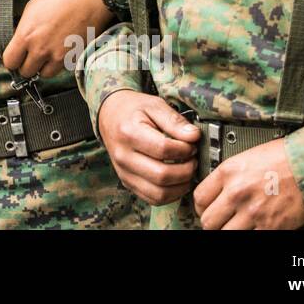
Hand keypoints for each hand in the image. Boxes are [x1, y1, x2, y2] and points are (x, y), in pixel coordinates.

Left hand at [3, 0, 113, 78]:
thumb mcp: (33, 8)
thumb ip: (24, 29)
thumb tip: (19, 43)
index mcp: (26, 35)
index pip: (10, 62)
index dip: (12, 60)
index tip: (16, 56)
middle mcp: (41, 49)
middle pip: (26, 72)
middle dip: (27, 64)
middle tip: (32, 55)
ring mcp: (58, 56)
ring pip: (44, 74)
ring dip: (44, 66)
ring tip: (48, 52)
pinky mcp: (74, 59)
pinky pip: (62, 69)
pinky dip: (60, 63)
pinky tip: (62, 48)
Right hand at [97, 90, 199, 204]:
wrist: (109, 116)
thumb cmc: (134, 109)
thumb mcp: (154, 105)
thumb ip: (174, 120)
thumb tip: (194, 136)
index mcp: (129, 133)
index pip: (164, 150)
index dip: (185, 149)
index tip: (192, 143)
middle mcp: (123, 157)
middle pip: (162, 176)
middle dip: (186, 170)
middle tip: (193, 159)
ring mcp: (124, 173)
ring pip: (159, 193)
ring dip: (181, 186)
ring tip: (187, 170)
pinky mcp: (127, 182)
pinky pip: (153, 199)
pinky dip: (171, 194)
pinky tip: (178, 180)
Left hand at [193, 137, 303, 229]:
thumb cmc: (282, 158)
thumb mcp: (245, 158)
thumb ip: (227, 176)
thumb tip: (216, 192)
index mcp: (228, 173)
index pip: (199, 198)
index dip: (200, 207)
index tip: (205, 209)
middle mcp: (237, 193)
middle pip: (208, 220)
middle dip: (211, 223)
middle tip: (218, 222)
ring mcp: (253, 212)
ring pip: (224, 234)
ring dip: (226, 232)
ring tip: (232, 227)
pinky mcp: (270, 227)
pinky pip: (247, 239)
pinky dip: (247, 235)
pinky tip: (250, 229)